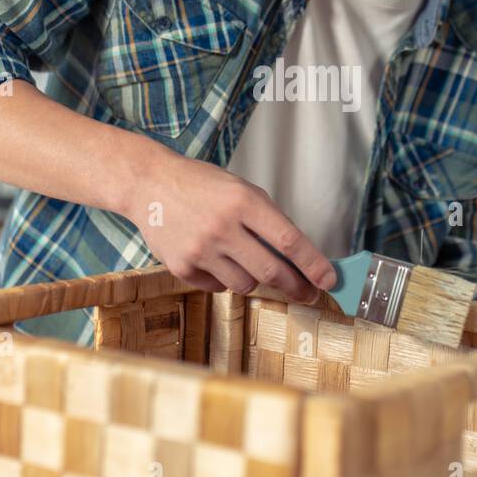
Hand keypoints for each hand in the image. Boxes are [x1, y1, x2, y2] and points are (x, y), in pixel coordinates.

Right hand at [125, 147, 334, 302]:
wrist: (148, 184)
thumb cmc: (200, 185)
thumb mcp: (240, 189)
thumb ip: (267, 219)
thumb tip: (298, 256)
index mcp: (243, 201)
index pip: (289, 240)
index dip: (313, 264)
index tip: (328, 279)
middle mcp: (222, 226)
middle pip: (272, 270)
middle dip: (295, 286)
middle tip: (307, 292)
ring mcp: (200, 249)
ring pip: (246, 284)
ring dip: (254, 278)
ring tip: (244, 260)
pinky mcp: (181, 266)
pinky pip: (218, 287)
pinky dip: (224, 279)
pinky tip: (215, 259)